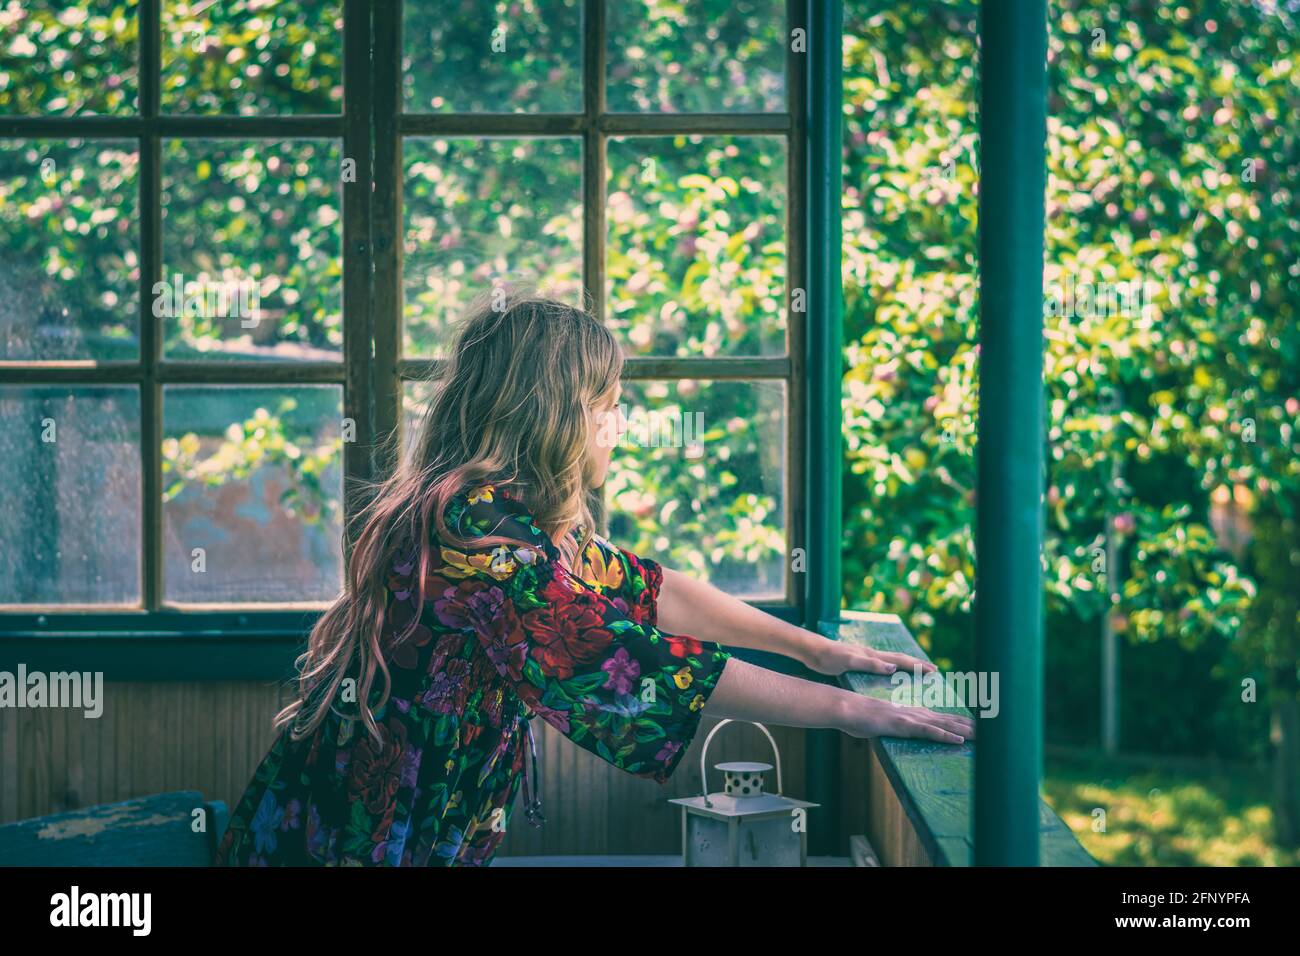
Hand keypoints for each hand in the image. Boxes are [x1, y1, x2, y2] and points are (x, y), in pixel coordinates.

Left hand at [806, 638, 936, 678]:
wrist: (812, 650)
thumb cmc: (828, 657)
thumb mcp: (849, 662)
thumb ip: (870, 664)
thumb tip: (893, 667)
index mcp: (872, 656)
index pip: (901, 660)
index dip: (917, 666)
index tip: (934, 671)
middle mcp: (872, 654)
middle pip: (900, 658)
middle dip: (918, 664)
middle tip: (934, 670)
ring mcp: (866, 656)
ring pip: (892, 660)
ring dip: (907, 665)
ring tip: (919, 670)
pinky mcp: (859, 660)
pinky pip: (882, 664)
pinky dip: (893, 667)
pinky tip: (892, 672)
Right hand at [840, 695, 975, 745]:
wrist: (849, 709)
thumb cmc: (863, 718)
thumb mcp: (885, 725)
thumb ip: (896, 727)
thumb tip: (900, 732)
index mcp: (915, 713)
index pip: (945, 718)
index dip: (964, 722)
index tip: (982, 727)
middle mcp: (918, 713)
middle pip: (951, 719)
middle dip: (973, 726)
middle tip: (994, 731)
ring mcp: (912, 719)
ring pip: (945, 725)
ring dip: (965, 731)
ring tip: (985, 737)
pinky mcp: (905, 725)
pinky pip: (929, 732)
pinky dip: (945, 736)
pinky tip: (958, 740)